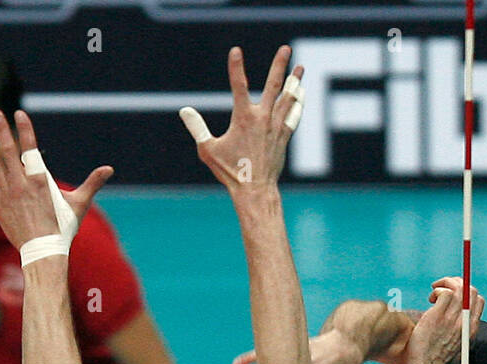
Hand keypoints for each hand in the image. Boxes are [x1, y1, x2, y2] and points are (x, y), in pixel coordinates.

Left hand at [0, 109, 112, 251]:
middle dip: (1, 130)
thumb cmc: (63, 229)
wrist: (43, 251)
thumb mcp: (79, 204)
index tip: (19, 114)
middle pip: (9, 151)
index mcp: (40, 180)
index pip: (30, 148)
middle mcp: (22, 183)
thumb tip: (109, 169)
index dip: (25, 129)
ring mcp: (8, 194)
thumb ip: (92, 183)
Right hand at [180, 46, 302, 193]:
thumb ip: (197, 128)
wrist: (255, 190)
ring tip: (300, 68)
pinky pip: (293, 115)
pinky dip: (297, 103)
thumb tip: (184, 110)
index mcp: (243, 118)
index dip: (235, 67)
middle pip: (273, 85)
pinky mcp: (284, 137)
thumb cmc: (230, 172)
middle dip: (279, 65)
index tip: (235, 50)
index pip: (238, 85)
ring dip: (294, 82)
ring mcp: (276, 127)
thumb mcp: (208, 150)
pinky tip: (302, 94)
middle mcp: (263, 118)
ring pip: (288, 98)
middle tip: (286, 49)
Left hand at [406, 278, 484, 363]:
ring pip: (459, 287)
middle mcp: (465, 323)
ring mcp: (452, 319)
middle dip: (456, 283)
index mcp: (470, 329)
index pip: (478, 301)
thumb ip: (458, 336)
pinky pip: (444, 293)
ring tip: (433, 295)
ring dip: (445, 285)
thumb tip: (452, 329)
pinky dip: (437, 291)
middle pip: (471, 290)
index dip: (466, 293)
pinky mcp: (437, 317)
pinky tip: (430, 300)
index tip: (452, 297)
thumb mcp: (456, 351)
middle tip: (441, 290)